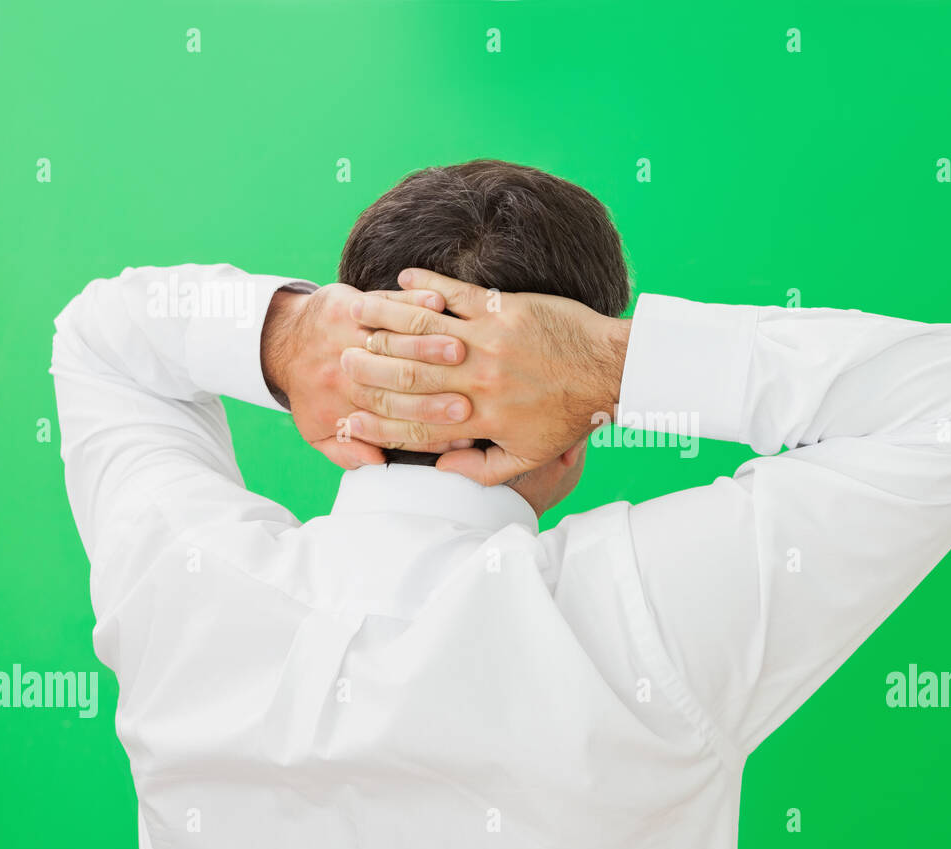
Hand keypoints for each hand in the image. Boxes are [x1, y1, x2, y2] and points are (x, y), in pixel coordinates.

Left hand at [262, 283, 470, 468]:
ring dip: (429, 345)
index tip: (462, 435)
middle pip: (397, 384)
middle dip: (433, 395)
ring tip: (460, 351)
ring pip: (393, 342)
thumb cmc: (310, 390)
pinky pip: (384, 303)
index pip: (392, 424)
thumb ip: (346, 451)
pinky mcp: (347, 306)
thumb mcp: (318, 430)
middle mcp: (344, 373)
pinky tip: (439, 303)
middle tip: (467, 403)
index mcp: (340, 407)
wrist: (280, 340)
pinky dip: (412, 300)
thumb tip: (375, 460)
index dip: (428, 433)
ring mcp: (345, 337)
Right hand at [341, 268, 630, 484]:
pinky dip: (426, 286)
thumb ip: (485, 469)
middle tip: (341, 365)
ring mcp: (489, 342)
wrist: (609, 370)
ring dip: (386, 325)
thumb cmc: (571, 414)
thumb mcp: (531, 455)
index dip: (379, 425)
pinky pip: (453, 295)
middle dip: (369, 373)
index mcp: (483, 420)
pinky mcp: (501, 310)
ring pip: (423, 334)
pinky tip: (404, 278)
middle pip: (409, 378)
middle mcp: (479, 382)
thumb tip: (444, 467)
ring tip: (359, 321)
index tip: (350, 418)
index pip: (417, 426)